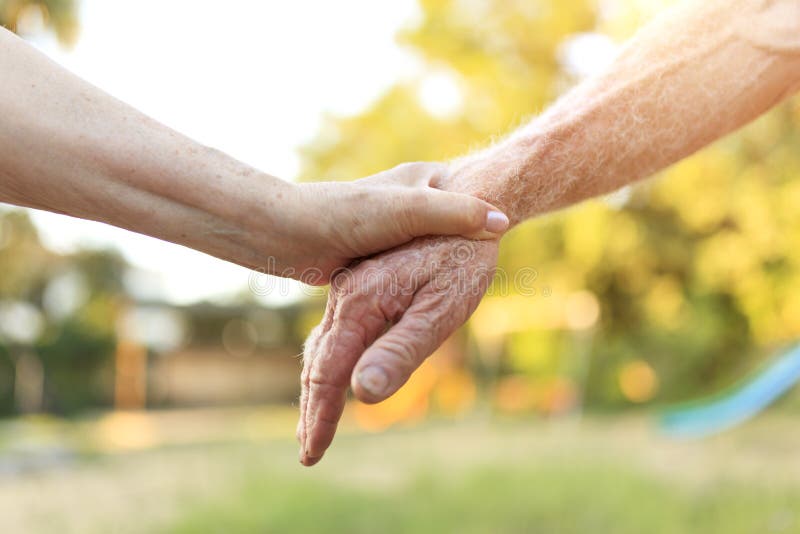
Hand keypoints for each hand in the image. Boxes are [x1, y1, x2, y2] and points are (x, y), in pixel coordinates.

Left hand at [266, 162, 506, 283]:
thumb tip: (502, 222)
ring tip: (464, 285)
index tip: (510, 230)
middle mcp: (408, 208)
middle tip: (491, 262)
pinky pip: (403, 274)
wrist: (290, 234)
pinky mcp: (372, 260)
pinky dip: (414, 286)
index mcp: (422, 187)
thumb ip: (456, 213)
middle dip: (466, 247)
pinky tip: (427, 301)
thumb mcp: (410, 209)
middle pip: (450, 230)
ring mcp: (391, 235)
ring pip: (427, 255)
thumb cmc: (349, 215)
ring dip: (439, 270)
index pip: (469, 198)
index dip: (487, 217)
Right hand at [297, 235, 497, 464]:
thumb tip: (364, 394)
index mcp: (361, 304)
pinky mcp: (363, 285)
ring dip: (317, 387)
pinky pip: (336, 331)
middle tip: (308, 451)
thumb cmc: (461, 261)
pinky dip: (328, 360)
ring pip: (324, 346)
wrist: (469, 212)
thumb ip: (401, 351)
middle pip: (320, 362)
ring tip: (314, 421)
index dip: (320, 415)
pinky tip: (335, 370)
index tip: (312, 453)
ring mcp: (352, 288)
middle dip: (313, 408)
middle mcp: (347, 296)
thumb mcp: (440, 309)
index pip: (329, 372)